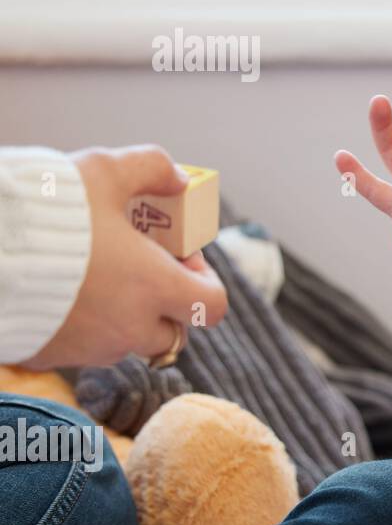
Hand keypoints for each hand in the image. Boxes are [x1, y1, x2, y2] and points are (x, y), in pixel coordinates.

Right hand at [23, 145, 229, 369]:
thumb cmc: (46, 210)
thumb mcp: (103, 171)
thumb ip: (151, 168)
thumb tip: (178, 179)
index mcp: (154, 287)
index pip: (211, 306)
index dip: (205, 281)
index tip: (181, 258)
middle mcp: (128, 327)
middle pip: (171, 332)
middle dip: (164, 304)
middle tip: (139, 268)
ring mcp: (89, 349)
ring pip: (124, 341)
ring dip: (122, 316)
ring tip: (95, 275)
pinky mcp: (50, 357)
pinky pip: (80, 348)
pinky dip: (81, 326)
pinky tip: (59, 290)